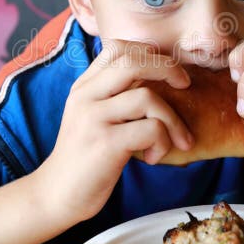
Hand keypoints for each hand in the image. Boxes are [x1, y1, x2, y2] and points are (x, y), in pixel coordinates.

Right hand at [43, 39, 192, 222]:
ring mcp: (94, 118)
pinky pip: (151, 129)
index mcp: (84, 86)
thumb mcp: (93, 117)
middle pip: (134, 61)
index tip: (167, 71)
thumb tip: (158, 75)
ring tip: (173, 142)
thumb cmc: (86, 158)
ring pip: (148, 98)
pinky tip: (153, 158)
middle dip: (169, 68)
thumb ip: (115, 96)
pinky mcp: (105, 143)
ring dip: (172, 120)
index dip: (149, 52)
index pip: (117, 48)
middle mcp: (85, 96)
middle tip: (185, 85)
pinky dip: (163, 143)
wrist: (57, 195)